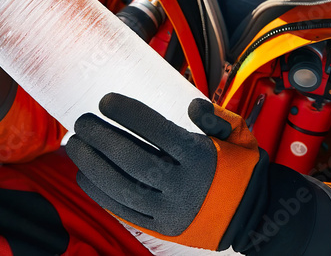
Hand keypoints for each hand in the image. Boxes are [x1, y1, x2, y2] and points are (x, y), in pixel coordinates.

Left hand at [67, 94, 269, 251]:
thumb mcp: (240, 136)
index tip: (106, 101)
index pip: (155, 129)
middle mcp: (183, 184)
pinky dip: (100, 193)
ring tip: (75, 146)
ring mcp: (171, 209)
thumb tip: (192, 106)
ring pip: (121, 187)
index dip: (126, 113)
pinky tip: (84, 176)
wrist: (255, 215)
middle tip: (81, 123)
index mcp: (200, 156)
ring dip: (92, 165)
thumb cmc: (242, 169)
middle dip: (101, 138)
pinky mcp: (163, 229)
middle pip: (131, 158)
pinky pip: (124, 211)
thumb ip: (215, 117)